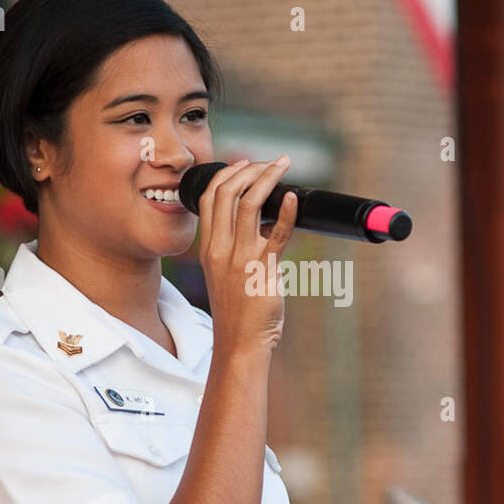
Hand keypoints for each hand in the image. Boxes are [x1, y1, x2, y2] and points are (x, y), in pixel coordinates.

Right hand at [195, 155, 298, 356]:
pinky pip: (275, 234)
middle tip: (272, 162)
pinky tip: (293, 199)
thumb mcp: (226, 271)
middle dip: (250, 169)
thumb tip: (263, 220)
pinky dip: (285, 212)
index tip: (245, 163)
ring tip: (283, 165)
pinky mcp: (263, 270)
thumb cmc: (238, 308)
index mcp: (210, 246)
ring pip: (248, 205)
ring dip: (267, 179)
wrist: (240, 341)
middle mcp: (220, 248)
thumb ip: (237, 245)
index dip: (227, 173)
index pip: (210, 197)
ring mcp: (240, 258)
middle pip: (227, 193)